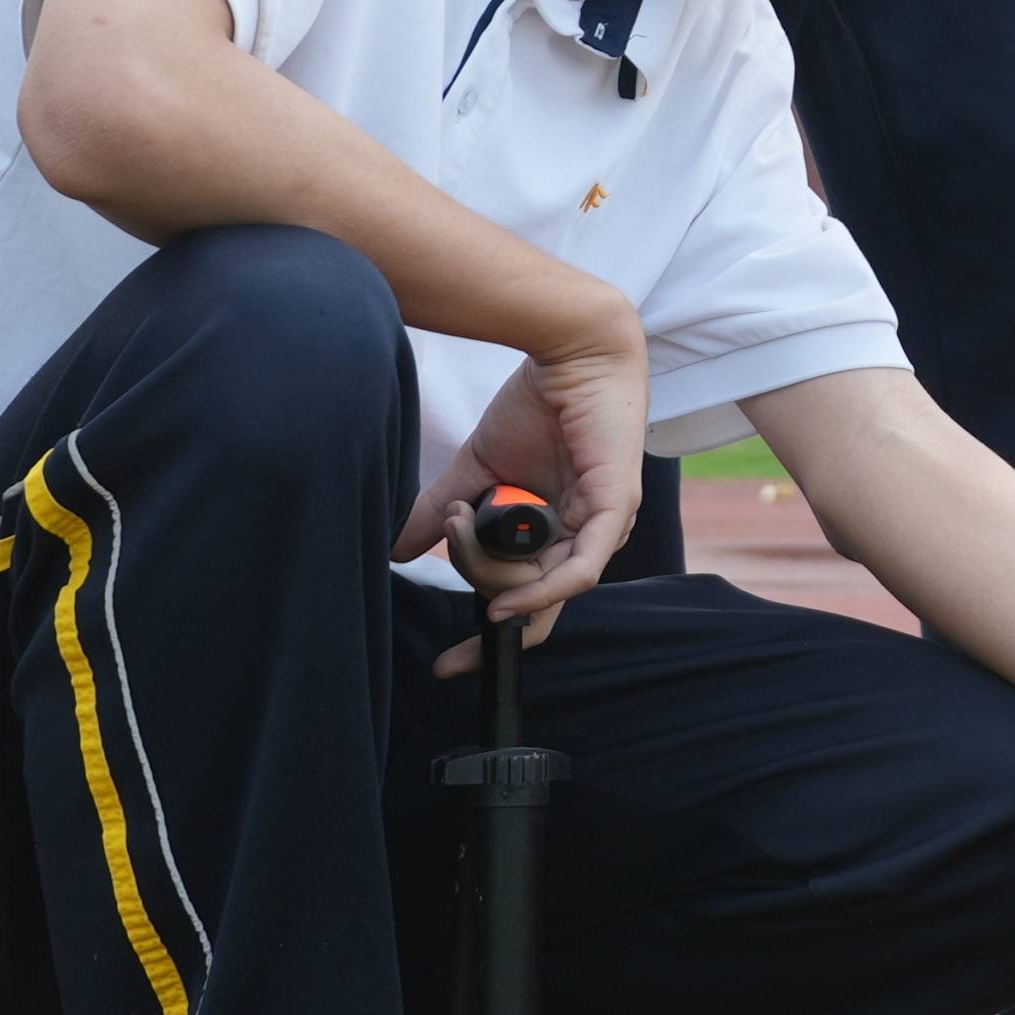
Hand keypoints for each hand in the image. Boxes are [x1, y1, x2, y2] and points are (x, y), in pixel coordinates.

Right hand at [400, 292, 643, 646]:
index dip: (488, 643)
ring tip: (461, 516)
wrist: (567, 347)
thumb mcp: (477, 468)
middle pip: (524, 599)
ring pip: (541, 585)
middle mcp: (584, 539)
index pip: (529, 607)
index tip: (445, 666)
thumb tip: (398, 550)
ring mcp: (605, 526)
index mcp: (556, 535)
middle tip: (450, 521)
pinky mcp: (616, 506)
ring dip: (490, 564)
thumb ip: (441, 512)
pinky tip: (507, 602)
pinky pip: (583, 568)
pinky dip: (545, 589)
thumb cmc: (533, 405)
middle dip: (475, 574)